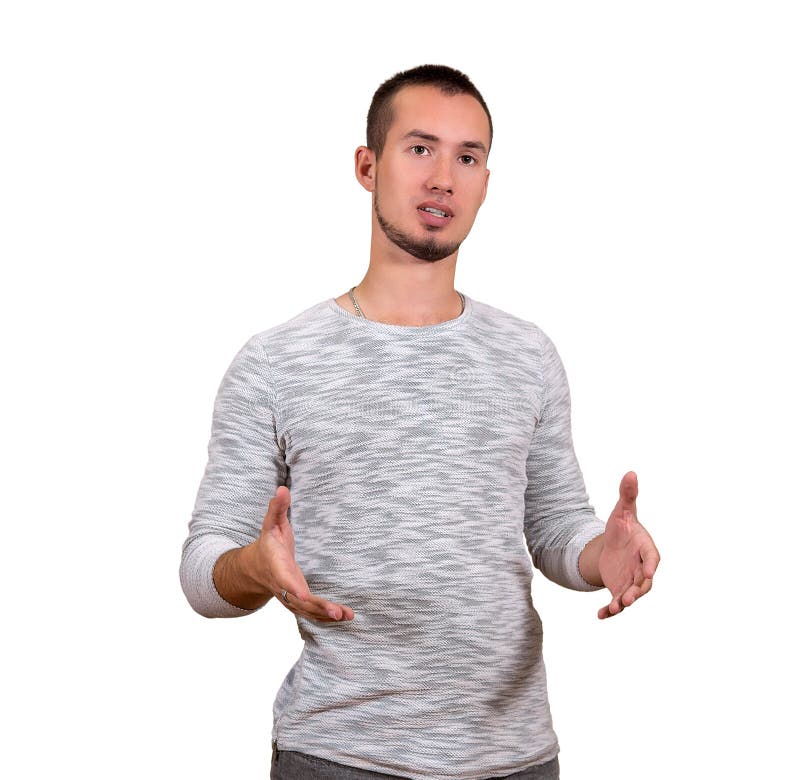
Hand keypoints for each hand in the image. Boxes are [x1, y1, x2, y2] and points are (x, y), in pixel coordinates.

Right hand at [254, 485, 354, 622]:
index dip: (293, 588)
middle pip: (299, 602)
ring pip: (307, 611)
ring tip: (347, 616)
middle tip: (337, 613)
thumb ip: (277, 508)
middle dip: (318, 607)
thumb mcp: (271, 524)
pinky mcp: (297, 603)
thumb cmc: (268, 544)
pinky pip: (311, 613)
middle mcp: (283, 586)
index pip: (284, 579)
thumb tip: (282, 488)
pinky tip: (345, 617)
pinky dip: (326, 617)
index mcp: (277, 567)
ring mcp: (289, 598)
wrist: (255, 569)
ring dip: (326, 615)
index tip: (303, 595)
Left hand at [597, 472, 659, 619]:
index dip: (650, 565)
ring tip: (614, 608)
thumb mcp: (622, 511)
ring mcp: (631, 581)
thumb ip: (627, 495)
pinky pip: (616, 602)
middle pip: (643, 582)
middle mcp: (641, 568)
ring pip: (631, 595)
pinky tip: (600, 616)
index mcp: (646, 549)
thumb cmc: (621, 527)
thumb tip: (630, 472)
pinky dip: (610, 610)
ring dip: (623, 602)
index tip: (647, 571)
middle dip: (637, 590)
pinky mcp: (620, 589)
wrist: (612, 544)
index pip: (651, 558)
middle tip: (629, 599)